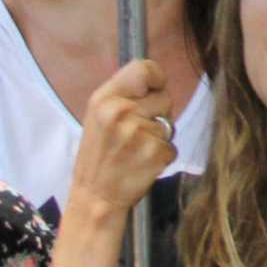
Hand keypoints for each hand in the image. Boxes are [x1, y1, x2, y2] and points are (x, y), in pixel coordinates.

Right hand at [63, 59, 175, 216]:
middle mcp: (120, 111)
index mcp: (104, 98)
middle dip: (158, 114)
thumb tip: (156, 80)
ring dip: (159, 138)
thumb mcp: (98, 116)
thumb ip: (123, 95)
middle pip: (164, 97)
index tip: (154, 91)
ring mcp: (137, 132)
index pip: (144, 68)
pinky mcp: (154, 152)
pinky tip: (142, 164)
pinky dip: (162, 156)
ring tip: (136, 151)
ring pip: (168, 123)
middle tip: (135, 134)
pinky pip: (172, 146)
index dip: (156, 79)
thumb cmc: (99, 156)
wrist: (95, 197)